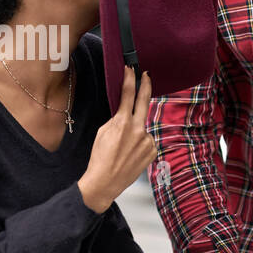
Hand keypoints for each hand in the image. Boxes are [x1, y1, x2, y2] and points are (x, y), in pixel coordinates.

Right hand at [77, 69, 156, 213]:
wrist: (105, 182)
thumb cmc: (100, 158)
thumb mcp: (103, 132)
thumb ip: (117, 120)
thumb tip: (125, 113)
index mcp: (123, 123)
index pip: (128, 94)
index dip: (130, 79)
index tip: (132, 69)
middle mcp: (138, 130)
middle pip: (144, 101)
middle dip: (146, 86)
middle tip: (147, 75)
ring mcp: (147, 141)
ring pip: (143, 127)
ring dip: (135, 131)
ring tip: (124, 148)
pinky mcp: (152, 151)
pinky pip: (147, 140)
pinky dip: (140, 144)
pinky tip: (130, 154)